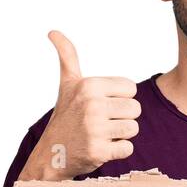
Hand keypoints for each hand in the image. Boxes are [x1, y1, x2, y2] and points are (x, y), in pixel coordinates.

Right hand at [28, 30, 140, 179]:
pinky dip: (118, 151)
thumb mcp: (67, 84)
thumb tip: (53, 31)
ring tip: (103, 134)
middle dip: (123, 118)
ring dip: (122, 134)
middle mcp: (91, 105)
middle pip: (135, 109)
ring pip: (134, 128)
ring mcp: (95, 130)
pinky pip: (128, 148)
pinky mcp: (99, 152)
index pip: (131, 88)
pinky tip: (102, 148)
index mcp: (89, 85)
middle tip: (103, 123)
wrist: (51, 154)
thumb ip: (67, 56)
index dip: (120, 98)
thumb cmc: (65, 116)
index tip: (102, 105)